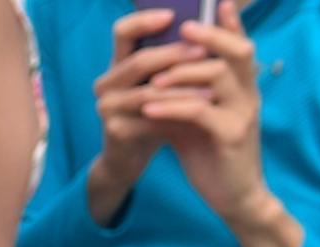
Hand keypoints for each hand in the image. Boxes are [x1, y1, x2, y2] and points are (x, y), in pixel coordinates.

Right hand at [85, 9, 205, 223]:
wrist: (130, 158)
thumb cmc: (153, 114)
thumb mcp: (161, 83)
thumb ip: (174, 57)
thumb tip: (211, 20)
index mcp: (118, 64)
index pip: (122, 31)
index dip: (144, 20)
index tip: (172, 15)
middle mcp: (106, 83)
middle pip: (139, 61)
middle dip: (174, 55)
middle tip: (204, 51)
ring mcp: (106, 108)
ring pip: (147, 92)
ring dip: (182, 89)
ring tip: (213, 88)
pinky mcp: (115, 131)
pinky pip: (150, 119)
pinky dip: (177, 115)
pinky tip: (201, 113)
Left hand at [140, 0, 273, 228]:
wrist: (234, 197)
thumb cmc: (212, 155)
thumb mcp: (194, 120)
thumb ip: (182, 95)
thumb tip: (154, 76)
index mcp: (242, 87)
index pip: (240, 46)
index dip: (230, 24)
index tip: (218, 2)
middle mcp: (249, 94)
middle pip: (238, 52)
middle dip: (210, 37)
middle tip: (182, 29)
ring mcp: (244, 113)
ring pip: (218, 77)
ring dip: (182, 74)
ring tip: (152, 80)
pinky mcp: (232, 136)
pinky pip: (201, 112)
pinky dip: (173, 108)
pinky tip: (149, 111)